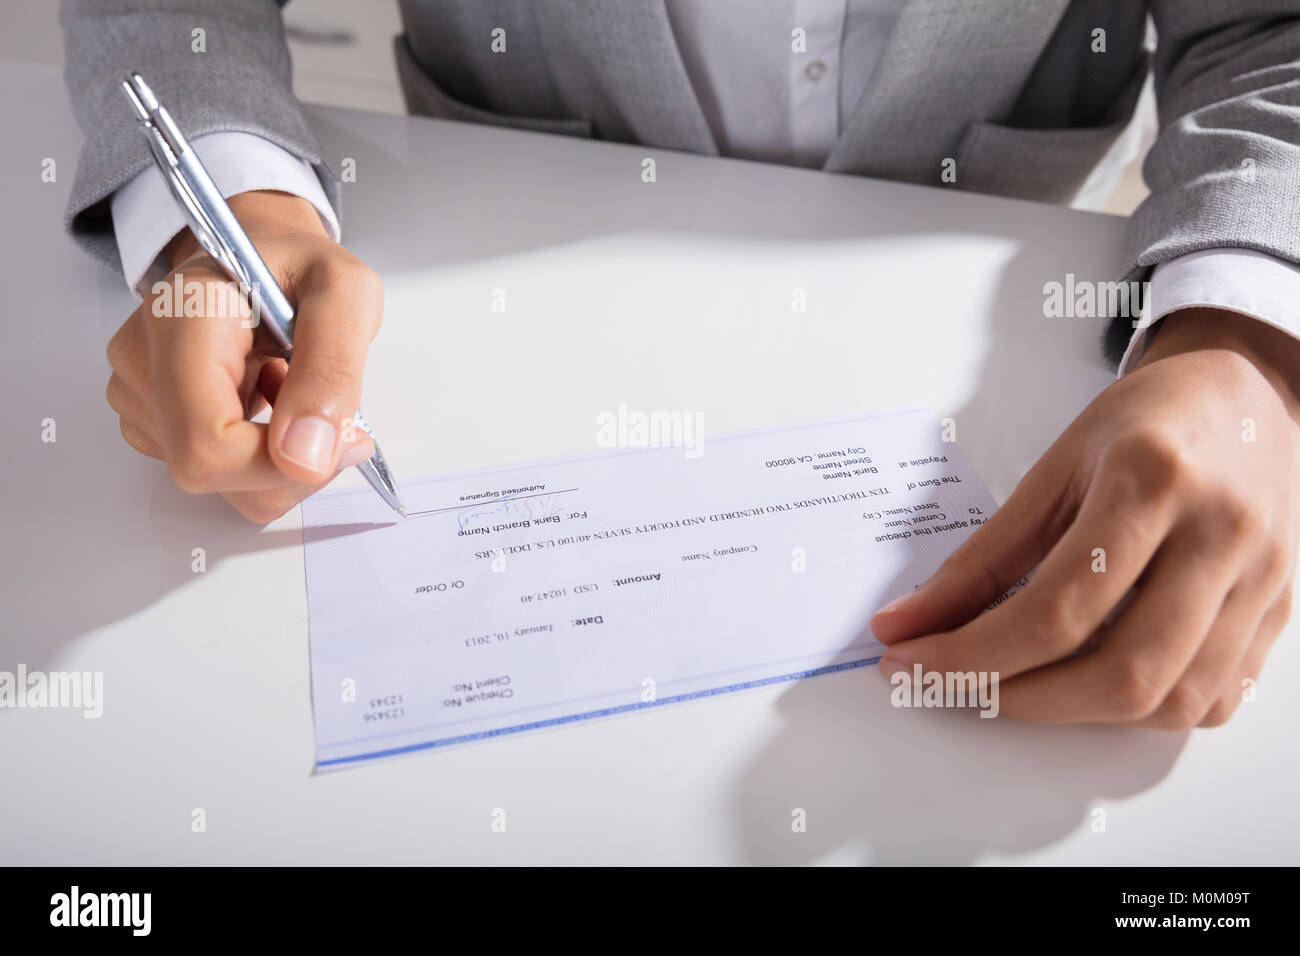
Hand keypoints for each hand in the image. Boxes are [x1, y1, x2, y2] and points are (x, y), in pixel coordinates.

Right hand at [106, 190, 382, 522]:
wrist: (261, 251)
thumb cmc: (300, 266)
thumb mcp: (347, 295)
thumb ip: (334, 370)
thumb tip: (305, 456)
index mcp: (181, 316)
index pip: (206, 442)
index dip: (278, 464)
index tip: (341, 439)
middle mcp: (141, 356)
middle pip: (206, 470)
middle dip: (284, 463)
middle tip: (328, 411)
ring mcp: (136, 388)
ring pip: (215, 479)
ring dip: (273, 451)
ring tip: (287, 383)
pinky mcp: (148, 413)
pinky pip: (212, 468)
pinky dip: (254, 448)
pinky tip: (265, 395)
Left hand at [871, 308, 1299, 727]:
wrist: (1245, 396)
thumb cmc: (1146, 424)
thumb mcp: (1052, 469)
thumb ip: (983, 557)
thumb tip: (910, 624)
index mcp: (1153, 479)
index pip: (1054, 609)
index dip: (971, 655)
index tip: (911, 660)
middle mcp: (1220, 535)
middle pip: (1120, 673)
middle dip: (1020, 699)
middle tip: (955, 685)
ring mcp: (1260, 581)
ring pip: (1170, 702)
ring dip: (1076, 713)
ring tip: (1015, 683)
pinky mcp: (1277, 613)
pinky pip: (1211, 700)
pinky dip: (1139, 710)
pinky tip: (1090, 681)